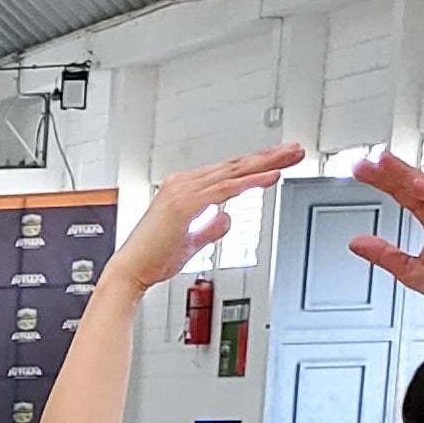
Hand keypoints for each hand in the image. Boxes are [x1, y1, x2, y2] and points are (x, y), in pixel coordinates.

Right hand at [110, 144, 303, 292]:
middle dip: (268, 157)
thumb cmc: (152, 260)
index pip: (227, 173)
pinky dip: (251, 181)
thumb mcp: (191, 242)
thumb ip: (210, 227)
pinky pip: (227, 188)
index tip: (277, 163)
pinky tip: (271, 177)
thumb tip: (227, 218)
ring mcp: (184, 190)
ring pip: (234, 172)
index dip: (255, 167)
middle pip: (235, 166)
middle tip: (294, 150)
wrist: (130, 271)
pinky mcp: (187, 203)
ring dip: (266, 163)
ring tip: (290, 156)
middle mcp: (183, 184)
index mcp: (182, 189)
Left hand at [347, 151, 423, 314]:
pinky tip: (419, 185)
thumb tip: (356, 243)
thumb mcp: (411, 270)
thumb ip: (384, 255)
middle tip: (368, 161)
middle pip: (415, 184)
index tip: (360, 170)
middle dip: (391, 172)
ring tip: (388, 165)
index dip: (382, 181)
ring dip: (410, 175)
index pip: (403, 193)